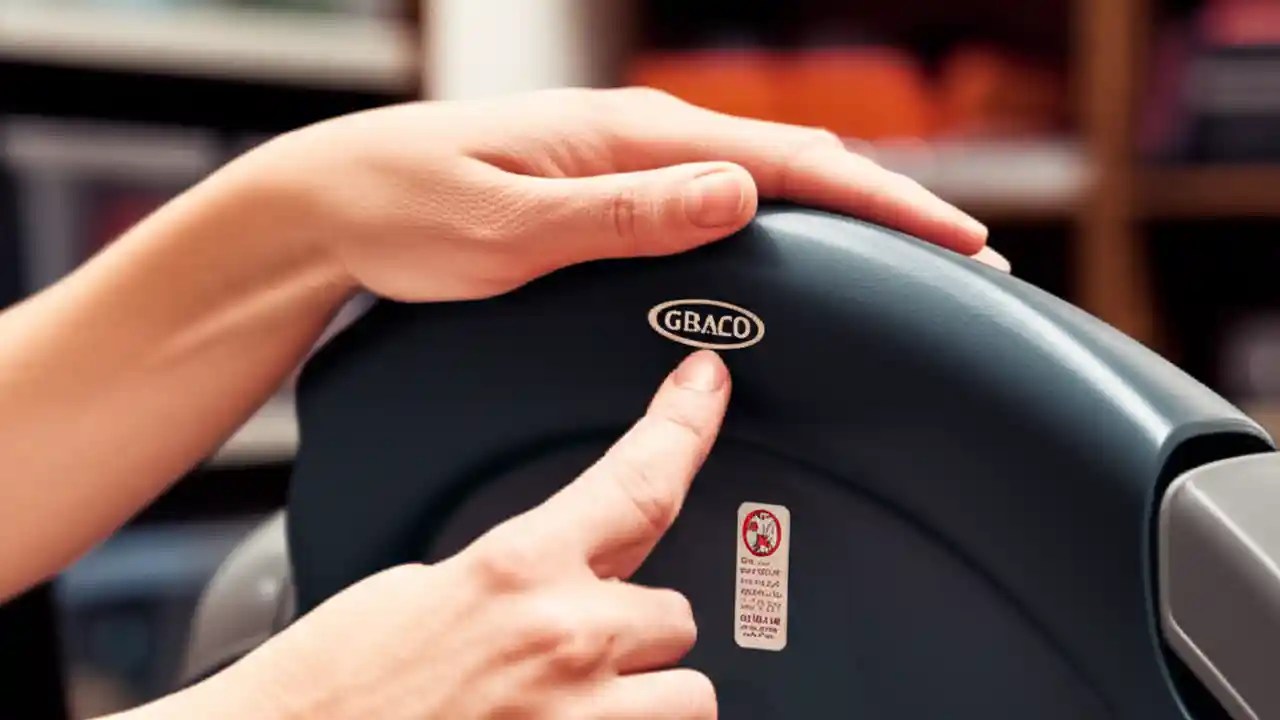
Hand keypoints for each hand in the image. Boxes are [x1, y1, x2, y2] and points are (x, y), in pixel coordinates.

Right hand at [144, 350, 730, 719]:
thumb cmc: (334, 682)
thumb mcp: (424, 586)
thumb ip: (517, 570)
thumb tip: (562, 571)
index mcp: (516, 567)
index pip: (636, 481)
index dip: (685, 426)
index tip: (707, 387)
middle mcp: (564, 639)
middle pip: (677, 613)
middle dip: (638, 626)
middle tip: (575, 645)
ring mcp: (579, 718)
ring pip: (688, 695)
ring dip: (645, 694)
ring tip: (576, 701)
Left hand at [232, 86, 1000, 302]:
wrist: (333, 201)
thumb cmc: (406, 212)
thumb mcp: (513, 229)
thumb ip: (627, 215)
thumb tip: (739, 194)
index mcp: (630, 138)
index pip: (788, 162)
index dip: (882, 202)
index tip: (952, 240)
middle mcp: (638, 135)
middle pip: (793, 160)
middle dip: (885, 204)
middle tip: (958, 254)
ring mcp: (623, 155)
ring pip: (761, 174)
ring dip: (838, 208)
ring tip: (901, 250)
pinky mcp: (605, 181)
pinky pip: (716, 189)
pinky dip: (779, 211)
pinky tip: (794, 237)